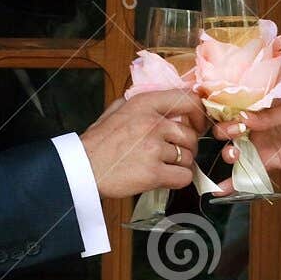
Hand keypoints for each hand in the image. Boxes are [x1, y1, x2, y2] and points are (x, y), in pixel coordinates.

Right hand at [81, 87, 205, 198]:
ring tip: (160, 166)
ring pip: (188, 157)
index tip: (197, 124)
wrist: (81, 168)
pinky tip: (163, 178)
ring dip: (179, 164)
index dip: (199, 114)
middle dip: (186, 147)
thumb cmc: (98, 143)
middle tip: (172, 154)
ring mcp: (154, 148)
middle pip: (190, 136)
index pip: (188, 100)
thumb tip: (164, 101)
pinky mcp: (153, 173)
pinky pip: (183, 176)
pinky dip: (178, 180)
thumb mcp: (116, 110)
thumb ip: (140, 103)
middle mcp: (152, 123)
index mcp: (144, 104)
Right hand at [209, 97, 280, 195]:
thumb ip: (270, 115)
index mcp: (260, 108)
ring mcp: (260, 145)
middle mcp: (255, 126)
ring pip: (235, 151)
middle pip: (230, 130)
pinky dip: (234, 182)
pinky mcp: (267, 163)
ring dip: (229, 154)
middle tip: (235, 131)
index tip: (226, 113)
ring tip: (235, 154)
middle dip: (224, 131)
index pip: (235, 107)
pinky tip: (221, 190)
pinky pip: (248, 172)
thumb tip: (244, 117)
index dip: (225, 111)